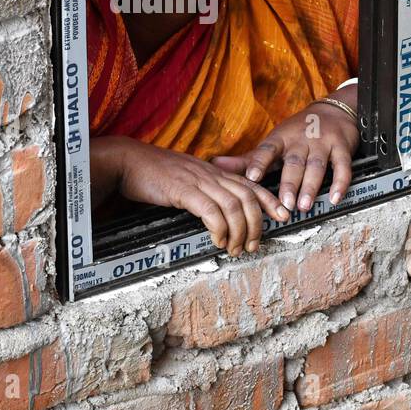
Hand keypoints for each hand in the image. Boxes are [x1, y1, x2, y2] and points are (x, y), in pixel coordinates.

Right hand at [93, 137, 289, 255]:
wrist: (128, 161)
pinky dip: (219, 228)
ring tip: (235, 249)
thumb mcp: (185, 179)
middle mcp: (210, 174)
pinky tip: (217, 241)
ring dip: (239, 232)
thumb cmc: (153, 172)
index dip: (269, 200)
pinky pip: (210, 210)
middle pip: (247, 197)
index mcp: (212, 172)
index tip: (282, 216)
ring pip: (233, 206)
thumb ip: (202, 189)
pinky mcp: (183, 190)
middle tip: (254, 245)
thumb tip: (214, 210)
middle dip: (257, 224)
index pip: (249, 184)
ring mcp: (198, 181)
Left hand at [212, 86, 359, 213]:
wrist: (334, 111)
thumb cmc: (297, 132)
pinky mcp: (342, 148)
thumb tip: (215, 165)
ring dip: (310, 187)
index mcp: (280, 138)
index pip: (267, 149)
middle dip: (289, 184)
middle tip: (283, 204)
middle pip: (294, 163)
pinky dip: (340, 183)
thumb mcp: (273, 142)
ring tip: (303, 205)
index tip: (251, 177)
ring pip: (317, 166)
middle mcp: (301, 140)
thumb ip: (247, 159)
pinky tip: (335, 198)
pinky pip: (342, 167)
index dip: (258, 163)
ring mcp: (322, 143)